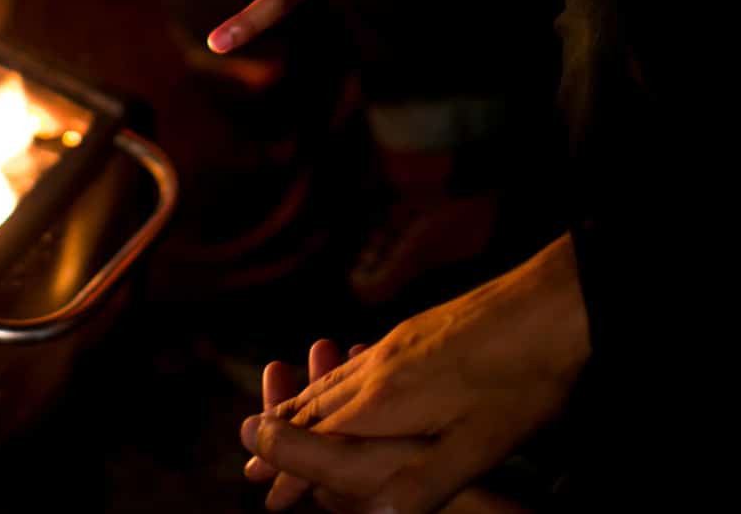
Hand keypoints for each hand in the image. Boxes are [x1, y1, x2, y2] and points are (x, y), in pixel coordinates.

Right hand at [240, 237, 587, 513]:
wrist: (546, 304)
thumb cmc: (522, 378)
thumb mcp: (482, 444)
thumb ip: (425, 481)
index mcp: (386, 401)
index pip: (322, 442)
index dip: (292, 470)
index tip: (266, 493)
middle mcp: (377, 371)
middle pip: (315, 410)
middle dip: (282, 440)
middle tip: (251, 462)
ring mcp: (393, 347)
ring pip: (331, 384)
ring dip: (300, 410)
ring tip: (278, 421)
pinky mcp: (411, 335)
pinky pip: (352, 367)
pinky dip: (327, 385)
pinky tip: (336, 380)